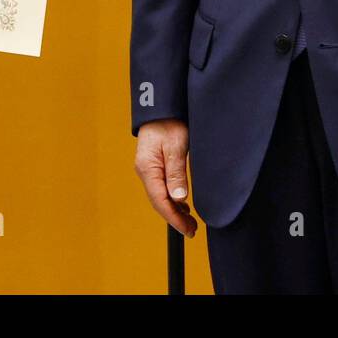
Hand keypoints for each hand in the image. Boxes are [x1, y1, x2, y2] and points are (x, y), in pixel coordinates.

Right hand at [135, 119, 197, 236]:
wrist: (162, 107)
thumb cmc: (169, 123)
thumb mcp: (176, 146)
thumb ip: (176, 172)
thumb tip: (178, 199)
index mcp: (147, 167)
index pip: (159, 200)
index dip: (173, 217)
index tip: (188, 229)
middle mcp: (145, 170)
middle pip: (158, 201)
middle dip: (174, 217)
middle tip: (192, 230)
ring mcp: (148, 168)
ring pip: (159, 195)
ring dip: (173, 210)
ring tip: (189, 221)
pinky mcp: (153, 165)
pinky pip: (160, 187)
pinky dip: (171, 199)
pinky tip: (181, 204)